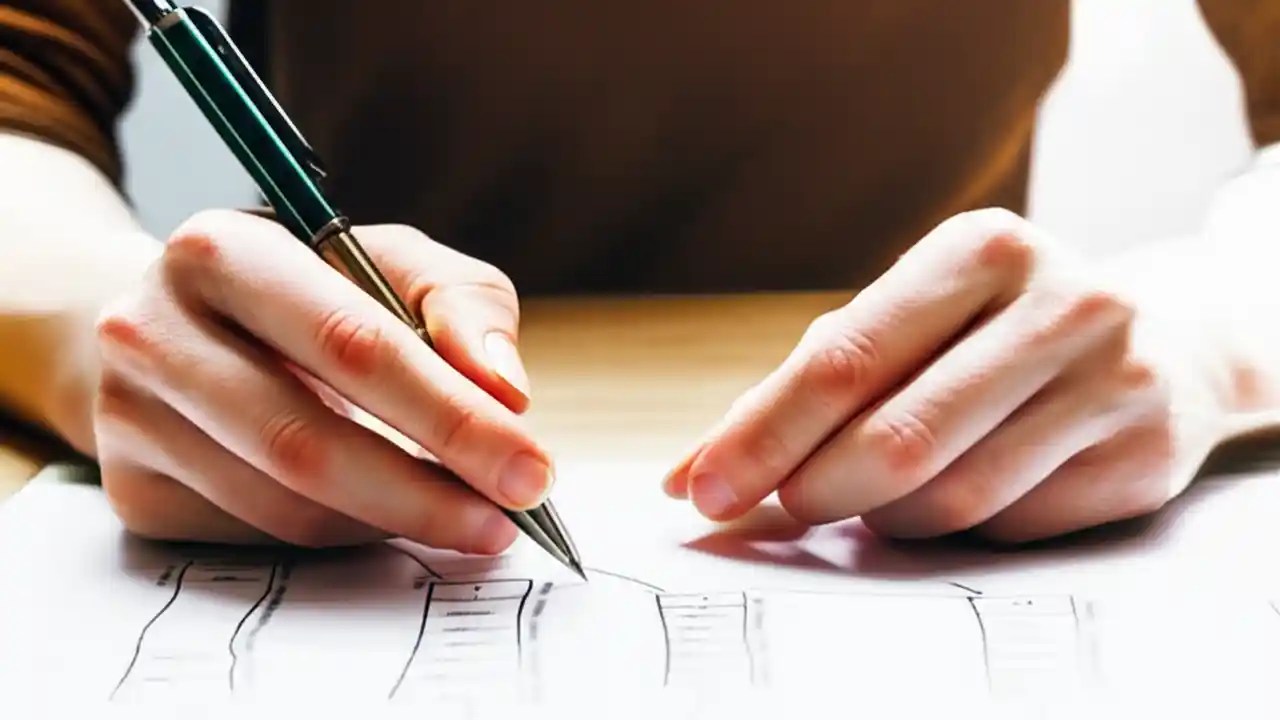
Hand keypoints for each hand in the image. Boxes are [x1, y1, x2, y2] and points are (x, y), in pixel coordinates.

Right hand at [91, 210, 548, 551]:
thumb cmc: (307, 291)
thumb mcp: (388, 264)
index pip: (352, 346)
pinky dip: (341, 533)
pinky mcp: (131, 489)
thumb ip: (462, 306)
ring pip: (286, 506)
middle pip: (307, 443)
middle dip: (428, 493)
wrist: (174, 322)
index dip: (452, 416)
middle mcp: (152, 331)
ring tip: (461, 514)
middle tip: (506, 521)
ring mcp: (129, 417)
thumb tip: (508, 392)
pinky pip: (259, 536)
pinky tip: (381, 510)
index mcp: (223, 251)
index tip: (530, 469)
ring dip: (391, 522)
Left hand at [665, 209, 1227, 542]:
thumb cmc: (992, 334)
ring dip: (887, 514)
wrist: (1165, 342)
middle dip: (815, 489)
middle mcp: (1063, 302)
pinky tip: (962, 492)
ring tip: (875, 493)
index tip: (704, 490)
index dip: (764, 435)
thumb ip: (797, 390)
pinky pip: (1011, 527)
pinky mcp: (1145, 458)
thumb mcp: (906, 324)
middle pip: (897, 439)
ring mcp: (1115, 380)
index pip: (846, 359)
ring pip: (953, 497)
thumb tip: (688, 473)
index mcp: (982, 248)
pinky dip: (961, 528)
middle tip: (785, 505)